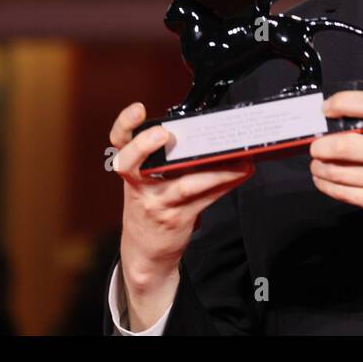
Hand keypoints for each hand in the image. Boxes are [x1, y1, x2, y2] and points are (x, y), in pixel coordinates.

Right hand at [110, 102, 254, 328]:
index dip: (125, 123)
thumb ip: (166, 156)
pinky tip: (243, 173)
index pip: (119, 141)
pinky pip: (205, 198)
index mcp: (133, 168)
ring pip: (184, 185)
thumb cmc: (151, 205)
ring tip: (239, 160)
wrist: (145, 252)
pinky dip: (226, 183)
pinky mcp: (177, 218)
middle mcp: (139, 185)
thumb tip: (209, 129)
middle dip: (144, 146)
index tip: (139, 109)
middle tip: (163, 133)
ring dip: (215, 172)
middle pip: (130, 163)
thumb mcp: (149, 179)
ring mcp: (157, 203)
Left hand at [308, 91, 362, 269]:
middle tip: (316, 146)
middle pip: (344, 144)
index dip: (343, 102)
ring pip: (340, 173)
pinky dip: (330, 188)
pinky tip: (325, 184)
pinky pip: (348, 195)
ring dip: (320, 169)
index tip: (328, 107)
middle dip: (320, 146)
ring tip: (317, 166)